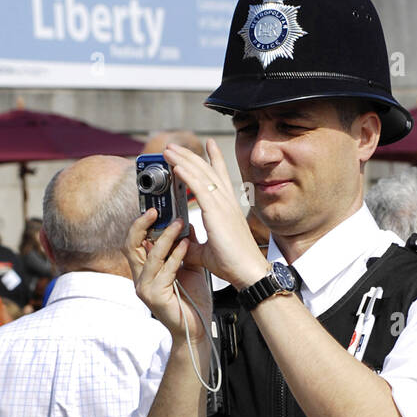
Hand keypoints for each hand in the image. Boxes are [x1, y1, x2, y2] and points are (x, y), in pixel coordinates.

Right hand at [125, 208, 210, 343]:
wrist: (198, 328)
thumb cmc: (193, 301)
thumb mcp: (189, 268)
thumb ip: (184, 249)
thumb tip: (186, 225)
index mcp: (145, 272)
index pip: (134, 244)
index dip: (139, 226)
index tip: (152, 210)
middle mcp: (140, 280)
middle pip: (131, 245)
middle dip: (142, 225)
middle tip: (157, 211)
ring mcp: (145, 289)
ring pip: (151, 255)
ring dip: (166, 237)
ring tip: (180, 223)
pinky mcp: (155, 296)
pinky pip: (165, 269)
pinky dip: (176, 255)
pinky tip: (186, 245)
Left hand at [161, 139, 268, 289]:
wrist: (248, 273)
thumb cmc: (234, 264)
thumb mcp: (206, 252)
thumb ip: (192, 244)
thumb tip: (179, 243)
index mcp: (227, 208)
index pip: (221, 176)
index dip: (215, 158)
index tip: (209, 144)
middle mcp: (227, 202)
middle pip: (207, 170)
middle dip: (190, 155)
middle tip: (175, 146)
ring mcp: (223, 205)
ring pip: (201, 174)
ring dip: (183, 160)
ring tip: (169, 150)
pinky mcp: (217, 213)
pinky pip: (199, 188)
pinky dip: (187, 175)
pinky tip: (176, 166)